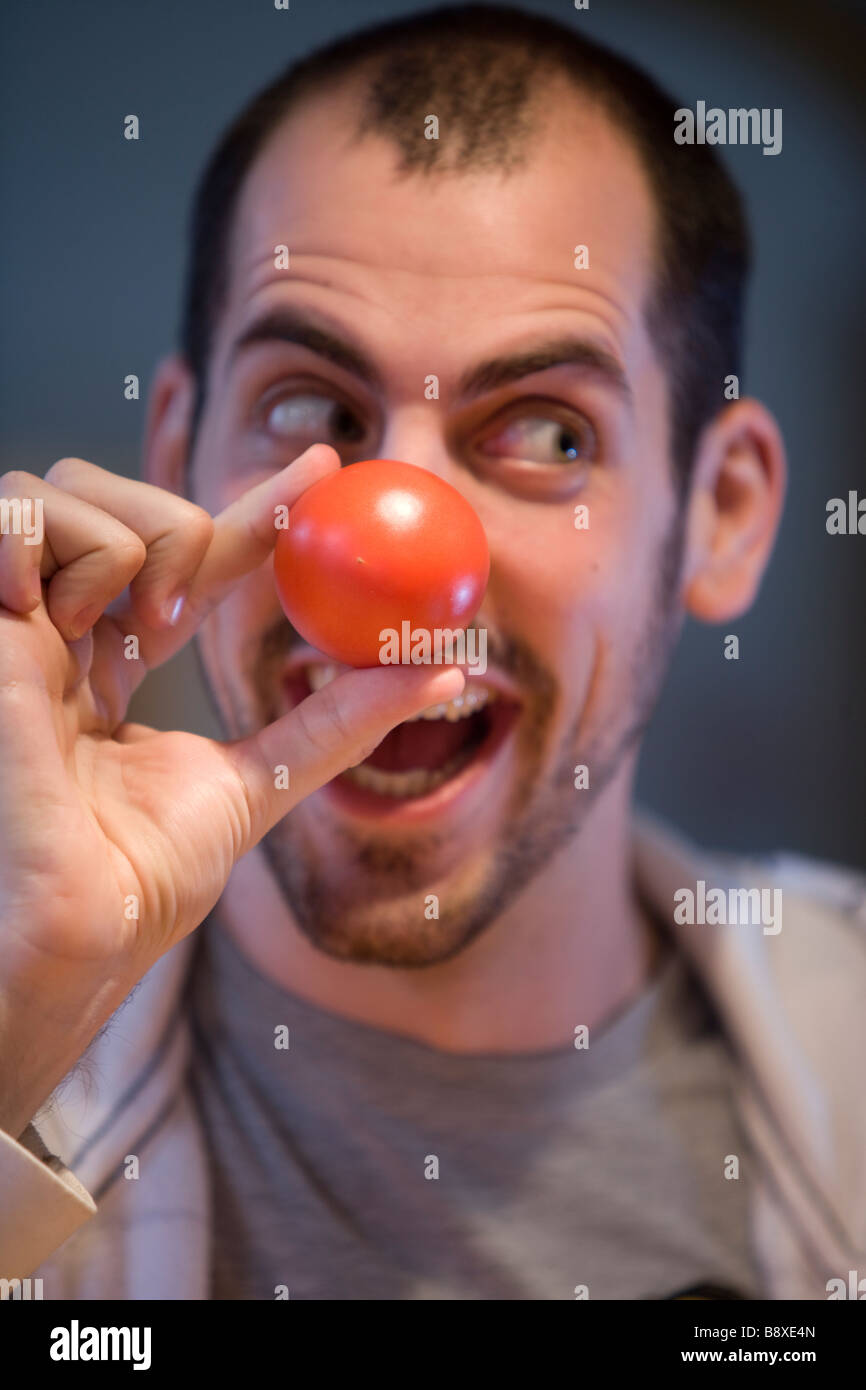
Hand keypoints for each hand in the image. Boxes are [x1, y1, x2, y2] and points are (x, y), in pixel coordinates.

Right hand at [0, 446, 463, 1135]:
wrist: (79, 935)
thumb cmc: (148, 879)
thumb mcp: (260, 784)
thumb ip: (338, 723)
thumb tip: (444, 673)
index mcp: (124, 661)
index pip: (197, 555)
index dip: (259, 504)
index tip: (328, 467)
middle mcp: (70, 633)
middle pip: (119, 498)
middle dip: (179, 525)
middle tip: (188, 613)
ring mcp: (22, 627)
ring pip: (63, 494)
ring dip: (123, 540)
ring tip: (134, 629)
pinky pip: (13, 524)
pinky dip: (46, 536)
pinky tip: (75, 611)